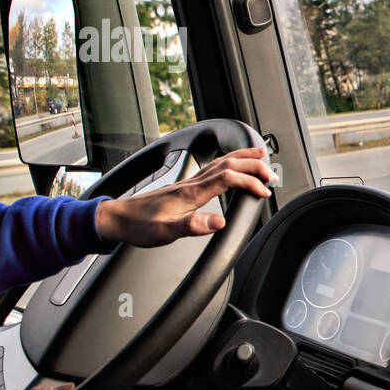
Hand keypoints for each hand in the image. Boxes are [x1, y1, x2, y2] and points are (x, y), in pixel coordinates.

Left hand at [95, 146, 277, 247]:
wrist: (117, 219)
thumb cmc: (139, 226)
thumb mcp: (164, 232)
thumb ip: (191, 226)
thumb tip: (218, 222)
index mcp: (190, 193)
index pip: (227, 179)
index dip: (249, 182)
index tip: (264, 191)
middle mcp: (191, 183)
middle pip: (228, 165)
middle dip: (253, 165)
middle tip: (272, 173)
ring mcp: (188, 182)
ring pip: (221, 162)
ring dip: (243, 158)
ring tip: (260, 157)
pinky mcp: (185, 186)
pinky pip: (213, 168)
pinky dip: (229, 163)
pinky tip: (232, 167)